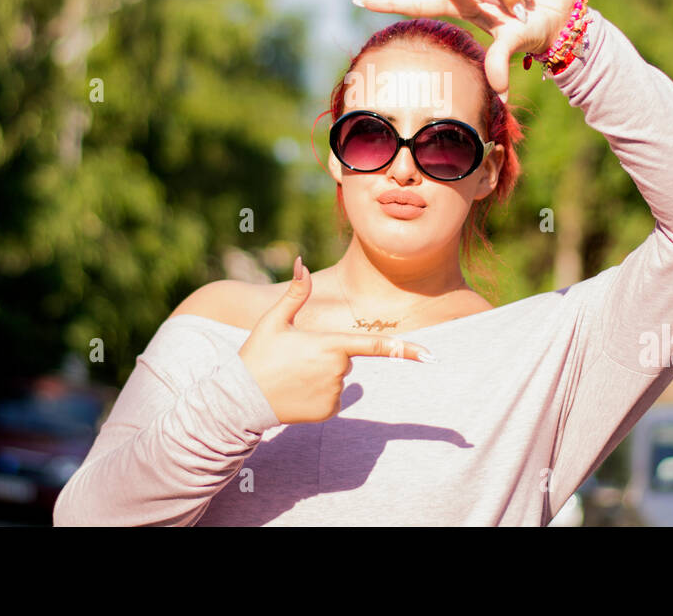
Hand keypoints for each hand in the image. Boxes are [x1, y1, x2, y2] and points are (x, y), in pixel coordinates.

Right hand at [238, 257, 434, 424]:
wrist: (241, 399)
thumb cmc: (257, 355)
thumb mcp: (273, 321)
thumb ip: (295, 293)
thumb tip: (301, 263)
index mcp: (330, 345)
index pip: (376, 346)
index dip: (406, 350)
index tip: (432, 355)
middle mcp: (338, 371)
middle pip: (346, 356)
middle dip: (327, 353)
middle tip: (295, 357)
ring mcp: (335, 393)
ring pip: (339, 376)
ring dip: (321, 373)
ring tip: (292, 374)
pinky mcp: (329, 410)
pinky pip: (333, 396)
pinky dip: (319, 393)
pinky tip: (296, 392)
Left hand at [353, 0, 572, 103]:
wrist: (560, 20)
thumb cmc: (530, 35)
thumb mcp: (511, 47)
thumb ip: (500, 64)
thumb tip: (499, 95)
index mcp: (463, 8)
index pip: (419, 3)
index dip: (391, 3)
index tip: (359, 2)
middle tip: (490, 2)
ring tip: (520, 4)